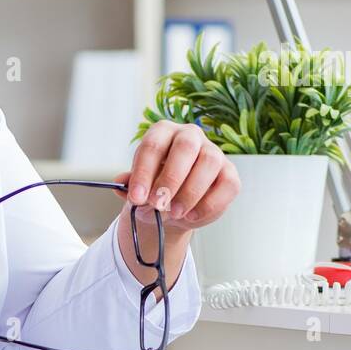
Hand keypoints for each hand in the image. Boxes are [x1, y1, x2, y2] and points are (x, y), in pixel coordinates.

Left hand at [114, 121, 239, 233]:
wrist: (172, 208)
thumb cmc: (153, 190)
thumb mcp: (138, 188)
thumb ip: (130, 187)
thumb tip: (120, 185)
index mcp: (163, 132)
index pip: (153, 145)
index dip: (143, 172)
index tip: (136, 198)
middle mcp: (190, 136)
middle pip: (185, 147)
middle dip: (170, 178)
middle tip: (157, 204)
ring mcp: (213, 152)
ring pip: (209, 163)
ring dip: (190, 192)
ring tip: (173, 213)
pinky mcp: (229, 173)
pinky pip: (227, 185)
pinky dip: (209, 204)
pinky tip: (191, 217)